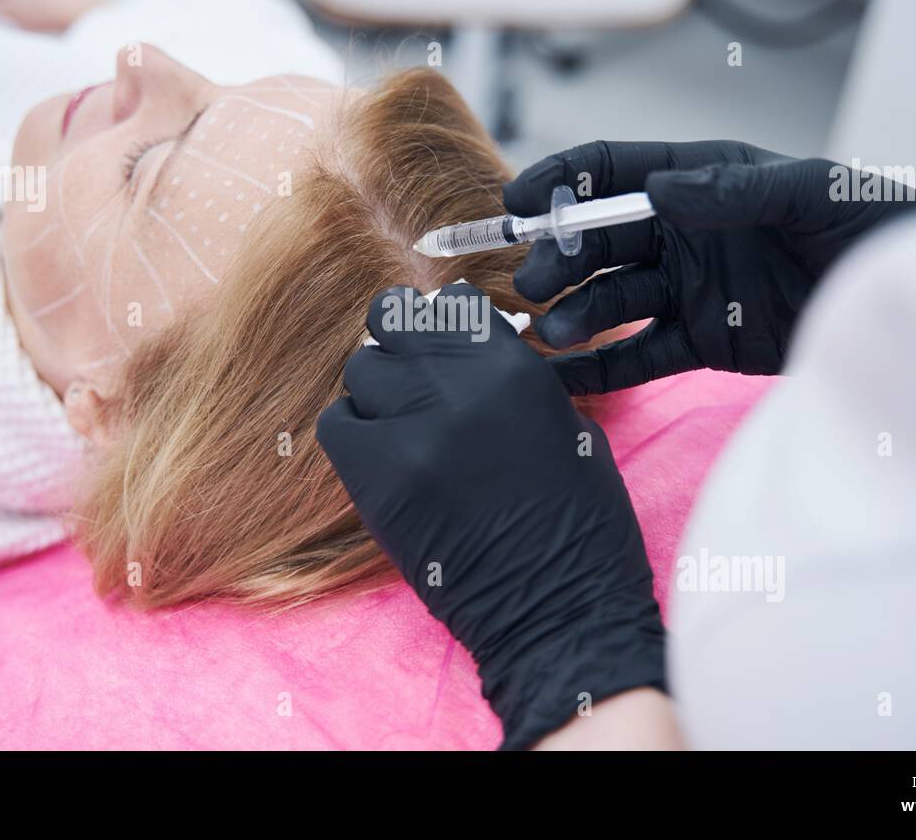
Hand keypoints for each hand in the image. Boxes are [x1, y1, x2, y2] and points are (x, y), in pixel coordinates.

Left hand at [316, 283, 666, 748]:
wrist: (555, 610)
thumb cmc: (578, 524)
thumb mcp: (569, 427)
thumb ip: (511, 380)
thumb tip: (468, 353)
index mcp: (516, 370)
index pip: (453, 304)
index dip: (441, 320)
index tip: (440, 341)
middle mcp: (461, 388)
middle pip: (392, 323)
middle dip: (399, 341)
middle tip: (409, 372)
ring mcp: (412, 431)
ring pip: (361, 371)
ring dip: (377, 392)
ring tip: (400, 425)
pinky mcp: (377, 478)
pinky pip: (337, 424)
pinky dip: (353, 432)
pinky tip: (378, 455)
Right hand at [505, 140, 915, 393]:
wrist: (914, 305)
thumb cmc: (874, 226)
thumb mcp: (816, 193)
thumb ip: (738, 189)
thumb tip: (659, 189)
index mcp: (704, 178)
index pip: (616, 171)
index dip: (562, 180)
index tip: (518, 198)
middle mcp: (684, 232)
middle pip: (601, 241)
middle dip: (561, 257)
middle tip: (536, 281)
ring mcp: (687, 289)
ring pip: (611, 300)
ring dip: (575, 314)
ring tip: (549, 334)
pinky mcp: (699, 342)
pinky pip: (636, 355)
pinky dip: (597, 367)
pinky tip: (558, 376)